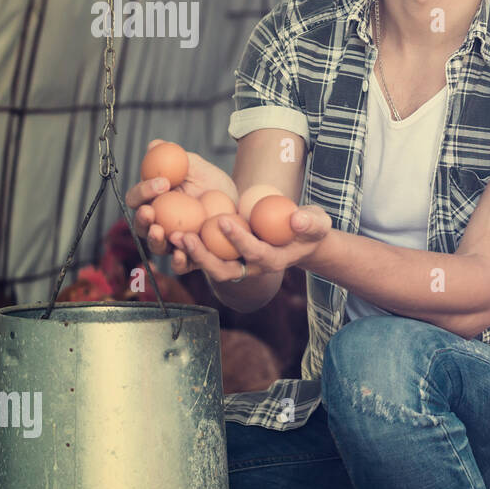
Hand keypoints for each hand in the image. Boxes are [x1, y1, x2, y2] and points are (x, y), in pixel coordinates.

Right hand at [125, 138, 240, 263]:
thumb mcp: (199, 168)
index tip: (164, 182)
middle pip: (141, 226)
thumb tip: (155, 144)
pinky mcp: (191, 257)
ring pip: (157, 246)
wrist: (240, 207)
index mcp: (154, 201)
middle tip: (150, 213)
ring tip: (163, 232)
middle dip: (142, 220)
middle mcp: (158, 224)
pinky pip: (180, 264)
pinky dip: (178, 260)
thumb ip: (178, 159)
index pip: (138, 197)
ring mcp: (173, 242)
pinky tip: (181, 252)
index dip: (145, 190)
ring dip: (156, 240)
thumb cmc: (214, 184)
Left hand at [169, 204, 331, 281]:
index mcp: (272, 261)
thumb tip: (296, 220)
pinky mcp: (227, 257)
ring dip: (189, 254)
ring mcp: (237, 265)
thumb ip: (309, 222)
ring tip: (172, 234)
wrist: (300, 238)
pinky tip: (173, 230)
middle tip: (184, 236)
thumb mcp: (317, 223)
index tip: (223, 220)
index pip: (252, 252)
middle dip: (202, 256)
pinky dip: (188, 248)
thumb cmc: (309, 229)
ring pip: (209, 266)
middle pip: (222, 269)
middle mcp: (251, 268)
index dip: (238, 238)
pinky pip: (205, 257)